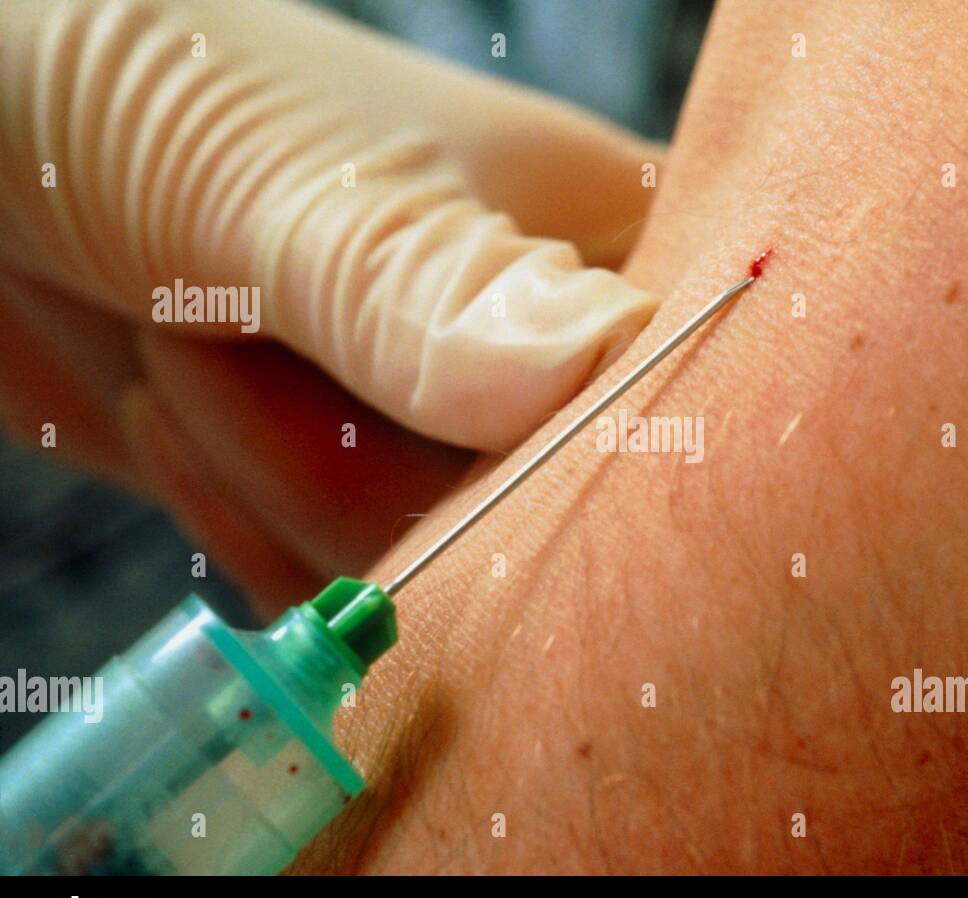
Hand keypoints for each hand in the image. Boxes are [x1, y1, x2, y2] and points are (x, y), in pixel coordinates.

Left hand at [0, 0, 659, 611]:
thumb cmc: (140, 84)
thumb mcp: (284, 178)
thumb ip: (429, 281)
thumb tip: (610, 364)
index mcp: (592, 233)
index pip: (669, 383)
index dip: (595, 449)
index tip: (441, 440)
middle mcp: (538, 346)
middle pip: (552, 509)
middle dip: (379, 473)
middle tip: (229, 341)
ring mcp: (436, 426)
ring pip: (443, 567)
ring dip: (283, 489)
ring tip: (178, 336)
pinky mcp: (338, 489)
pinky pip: (348, 586)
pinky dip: (250, 534)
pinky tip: (169, 419)